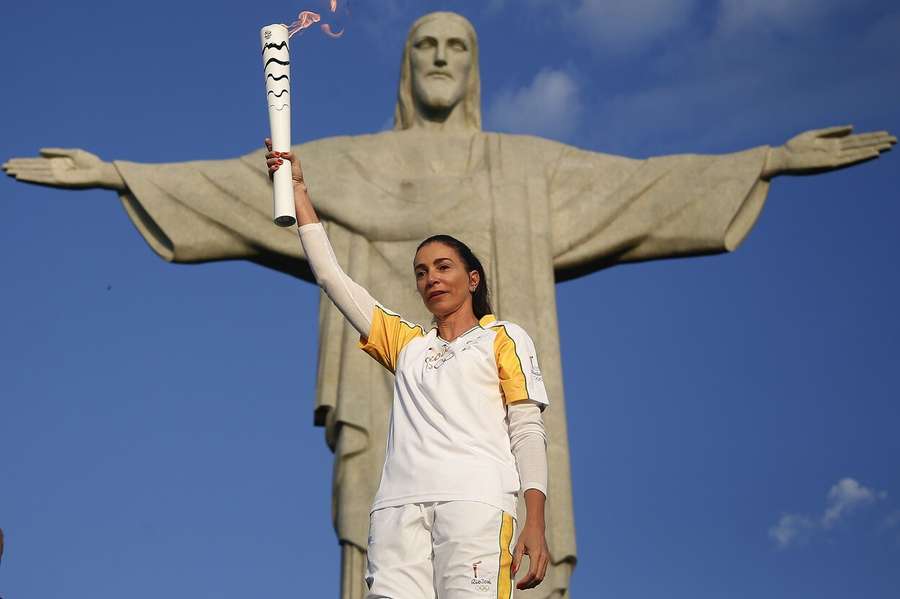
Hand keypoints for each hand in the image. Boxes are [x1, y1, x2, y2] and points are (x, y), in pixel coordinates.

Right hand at [2, 147, 124, 189]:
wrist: (102, 171)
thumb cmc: (91, 163)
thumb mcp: (72, 153)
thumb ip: (56, 152)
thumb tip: (39, 152)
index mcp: (57, 164)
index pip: (36, 163)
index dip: (23, 162)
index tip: (10, 160)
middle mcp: (55, 171)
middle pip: (33, 169)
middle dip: (18, 167)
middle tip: (3, 167)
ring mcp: (57, 177)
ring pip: (35, 174)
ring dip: (21, 173)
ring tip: (8, 171)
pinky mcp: (60, 182)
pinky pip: (43, 180)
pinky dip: (31, 178)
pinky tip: (21, 177)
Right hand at [264, 138, 304, 186]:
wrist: (296, 186)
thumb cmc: (296, 175)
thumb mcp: (296, 162)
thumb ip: (291, 155)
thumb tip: (283, 153)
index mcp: (280, 159)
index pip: (273, 150)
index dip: (270, 145)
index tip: (268, 140)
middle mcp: (275, 164)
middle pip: (268, 155)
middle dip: (271, 153)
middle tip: (278, 154)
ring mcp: (273, 170)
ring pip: (268, 162)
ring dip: (273, 160)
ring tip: (280, 162)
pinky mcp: (272, 177)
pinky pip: (270, 171)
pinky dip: (272, 168)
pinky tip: (277, 167)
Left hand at [511, 522, 549, 589]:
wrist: (537, 526)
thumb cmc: (527, 534)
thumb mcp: (519, 546)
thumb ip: (516, 560)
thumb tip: (513, 572)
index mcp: (537, 554)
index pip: (532, 573)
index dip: (525, 581)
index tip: (517, 584)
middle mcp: (544, 558)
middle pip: (538, 578)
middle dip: (529, 584)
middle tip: (519, 587)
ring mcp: (546, 559)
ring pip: (541, 576)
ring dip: (533, 583)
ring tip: (523, 585)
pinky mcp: (546, 559)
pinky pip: (543, 572)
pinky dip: (536, 578)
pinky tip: (529, 579)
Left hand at [763, 125, 895, 177]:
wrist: (780, 157)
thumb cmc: (794, 147)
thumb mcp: (814, 134)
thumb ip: (833, 131)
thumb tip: (853, 127)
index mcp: (833, 144)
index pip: (857, 140)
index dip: (871, 137)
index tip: (886, 134)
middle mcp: (836, 152)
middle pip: (861, 146)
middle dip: (877, 142)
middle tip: (895, 140)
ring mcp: (833, 158)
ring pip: (858, 153)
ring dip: (873, 149)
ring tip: (888, 146)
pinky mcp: (828, 164)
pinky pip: (848, 160)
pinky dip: (860, 157)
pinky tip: (871, 153)